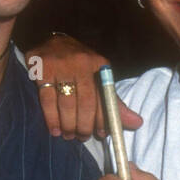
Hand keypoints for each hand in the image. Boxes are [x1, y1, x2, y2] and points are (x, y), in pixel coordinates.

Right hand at [24, 34, 143, 139]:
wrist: (48, 42)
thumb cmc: (76, 65)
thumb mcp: (97, 76)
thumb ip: (112, 101)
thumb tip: (136, 123)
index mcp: (99, 65)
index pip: (105, 96)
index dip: (104, 118)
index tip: (102, 134)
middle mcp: (81, 63)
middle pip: (86, 102)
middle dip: (85, 125)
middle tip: (82, 137)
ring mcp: (60, 66)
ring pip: (66, 103)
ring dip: (68, 125)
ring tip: (68, 136)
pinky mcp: (42, 70)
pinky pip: (47, 100)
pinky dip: (52, 119)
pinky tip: (54, 129)